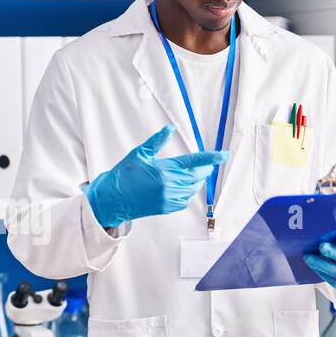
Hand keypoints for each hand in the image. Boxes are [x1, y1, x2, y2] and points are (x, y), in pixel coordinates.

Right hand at [84, 126, 227, 228]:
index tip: (223, 155)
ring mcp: (168, 198)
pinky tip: (185, 186)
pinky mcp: (166, 207)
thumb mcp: (140, 154)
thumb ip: (157, 141)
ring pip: (193, 188)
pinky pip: (185, 199)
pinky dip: (189, 192)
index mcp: (163, 169)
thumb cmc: (124, 175)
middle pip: (197, 176)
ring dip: (197, 180)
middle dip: (205, 169)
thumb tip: (169, 129)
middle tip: (208, 163)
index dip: (210, 158)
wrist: (112, 199)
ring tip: (196, 174)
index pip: (193, 161)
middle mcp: (169, 185)